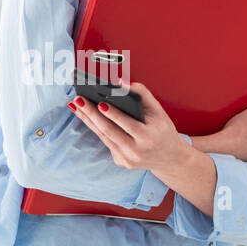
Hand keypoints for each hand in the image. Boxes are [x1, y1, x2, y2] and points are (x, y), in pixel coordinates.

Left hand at [67, 79, 186, 174]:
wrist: (170, 158)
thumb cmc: (163, 130)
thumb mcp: (159, 111)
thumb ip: (142, 94)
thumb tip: (119, 83)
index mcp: (149, 137)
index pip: (127, 124)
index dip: (113, 114)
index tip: (100, 103)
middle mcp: (136, 151)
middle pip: (109, 131)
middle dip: (91, 114)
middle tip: (78, 100)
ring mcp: (127, 159)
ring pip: (103, 136)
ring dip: (88, 120)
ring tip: (76, 105)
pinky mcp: (120, 161)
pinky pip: (106, 141)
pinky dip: (95, 128)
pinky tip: (85, 116)